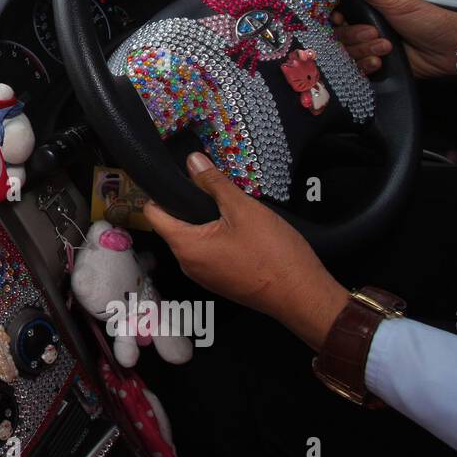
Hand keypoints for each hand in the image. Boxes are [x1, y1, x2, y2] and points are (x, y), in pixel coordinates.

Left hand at [144, 153, 348, 349]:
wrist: (302, 295)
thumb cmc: (272, 253)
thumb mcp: (243, 209)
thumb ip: (214, 183)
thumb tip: (193, 161)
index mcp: (185, 246)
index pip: (153, 214)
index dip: (159, 193)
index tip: (174, 178)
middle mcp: (188, 264)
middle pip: (174, 226)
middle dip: (187, 205)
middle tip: (207, 186)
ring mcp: (204, 276)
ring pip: (194, 240)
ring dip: (204, 222)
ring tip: (225, 205)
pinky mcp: (221, 281)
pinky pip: (209, 254)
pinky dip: (216, 238)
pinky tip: (237, 228)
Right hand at [333, 0, 456, 78]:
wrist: (449, 49)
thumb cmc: (429, 21)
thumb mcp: (397, 3)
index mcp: (368, 12)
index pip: (339, 15)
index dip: (334, 18)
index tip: (338, 18)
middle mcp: (365, 30)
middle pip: (340, 36)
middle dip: (356, 36)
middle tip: (375, 33)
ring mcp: (369, 49)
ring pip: (348, 53)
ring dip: (365, 50)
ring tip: (387, 47)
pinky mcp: (375, 67)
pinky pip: (357, 69)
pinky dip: (367, 66)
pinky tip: (380, 62)